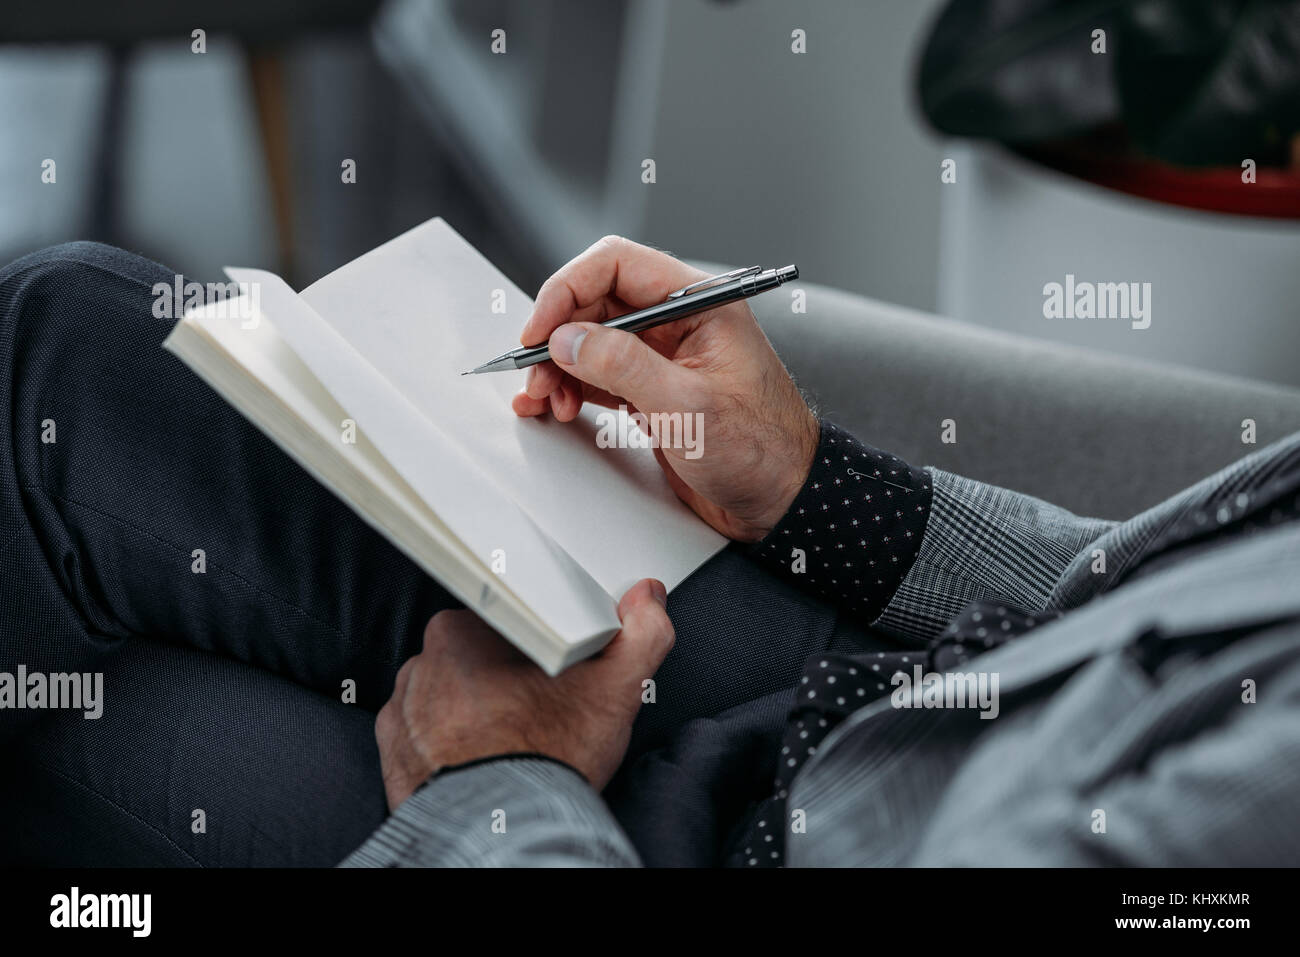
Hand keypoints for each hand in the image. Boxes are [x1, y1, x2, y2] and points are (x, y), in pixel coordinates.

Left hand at [375, 579, 673, 809]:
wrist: (503, 831)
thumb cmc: (545, 759)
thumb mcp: (617, 686)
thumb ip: (641, 632)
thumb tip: (646, 600)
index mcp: (464, 629)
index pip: (507, 620)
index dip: (539, 647)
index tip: (556, 675)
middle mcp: (424, 664)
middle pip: (476, 657)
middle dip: (507, 678)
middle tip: (542, 712)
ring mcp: (404, 711)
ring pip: (449, 697)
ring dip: (476, 714)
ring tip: (513, 742)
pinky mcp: (394, 755)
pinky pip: (426, 740)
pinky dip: (452, 749)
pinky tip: (485, 761)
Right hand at [513, 236, 819, 541]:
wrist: (782, 502)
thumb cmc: (761, 451)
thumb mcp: (686, 407)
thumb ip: (623, 367)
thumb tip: (568, 339)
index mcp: (699, 304)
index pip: (617, 265)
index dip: (568, 290)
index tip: (541, 331)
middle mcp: (679, 322)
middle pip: (596, 303)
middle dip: (558, 338)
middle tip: (536, 376)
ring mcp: (664, 357)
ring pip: (592, 341)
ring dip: (560, 368)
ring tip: (546, 401)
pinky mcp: (652, 390)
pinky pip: (599, 375)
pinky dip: (571, 388)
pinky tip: (555, 405)